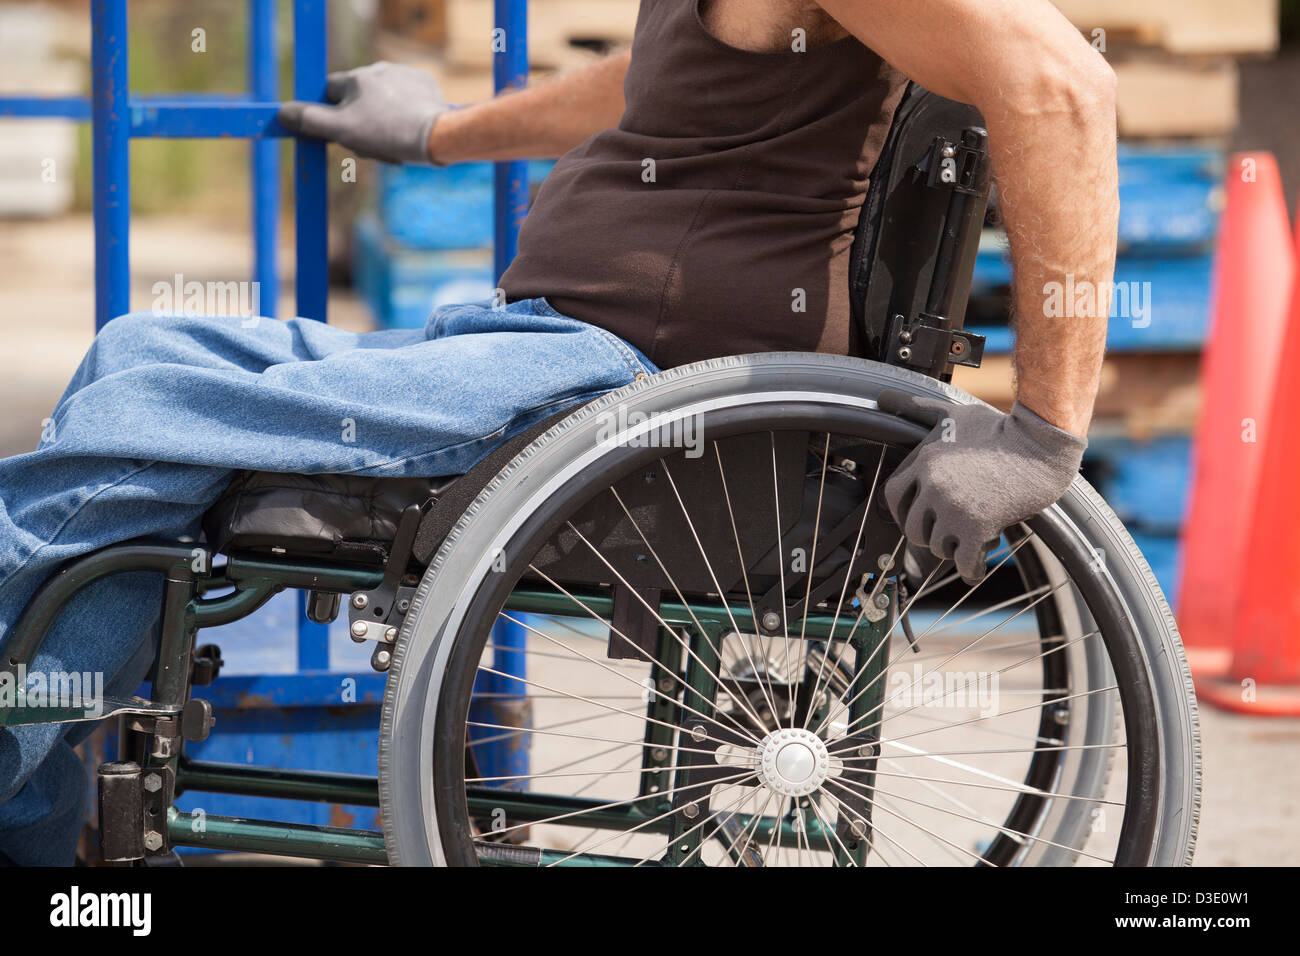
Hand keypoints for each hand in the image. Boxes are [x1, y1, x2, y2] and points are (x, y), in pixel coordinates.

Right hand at [278, 62, 448, 164]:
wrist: (436, 135)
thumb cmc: (387, 133)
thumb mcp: (342, 130)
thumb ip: (311, 120)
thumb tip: (283, 112)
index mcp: (355, 78)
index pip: (329, 92)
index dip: (330, 115)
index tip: (339, 132)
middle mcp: (377, 69)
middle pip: (357, 100)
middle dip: (359, 123)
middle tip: (371, 147)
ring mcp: (403, 75)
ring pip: (381, 101)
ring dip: (381, 122)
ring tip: (393, 144)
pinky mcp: (424, 85)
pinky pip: (406, 101)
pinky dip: (404, 116)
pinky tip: (410, 132)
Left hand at [879, 390, 1086, 582]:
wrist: (1041, 445)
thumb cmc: (1000, 428)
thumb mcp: (953, 412)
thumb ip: (916, 409)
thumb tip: (883, 396)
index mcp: (924, 460)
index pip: (892, 495)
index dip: (901, 511)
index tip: (914, 517)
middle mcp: (933, 485)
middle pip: (913, 527)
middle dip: (928, 534)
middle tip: (946, 534)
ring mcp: (954, 506)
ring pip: (938, 546)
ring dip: (953, 548)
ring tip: (969, 540)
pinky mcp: (978, 525)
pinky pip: (964, 561)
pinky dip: (970, 569)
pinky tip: (976, 569)